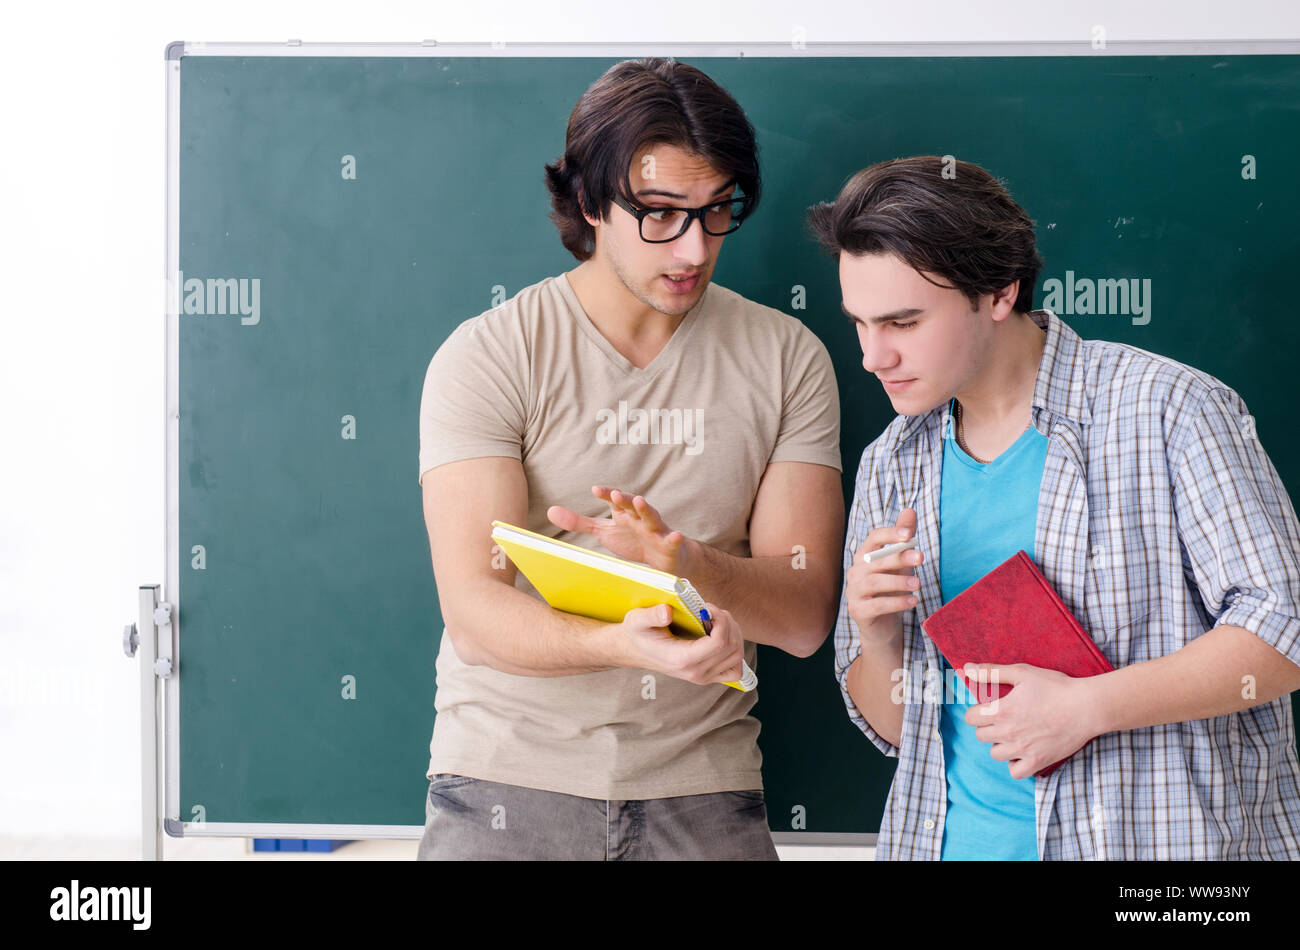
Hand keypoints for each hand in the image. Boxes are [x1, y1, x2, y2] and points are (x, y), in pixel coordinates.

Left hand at [548, 486, 691, 574]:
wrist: (664, 557)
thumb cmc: (633, 540)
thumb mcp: (604, 531)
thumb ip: (579, 522)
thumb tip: (550, 511)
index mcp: (624, 514)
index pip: (615, 501)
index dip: (607, 495)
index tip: (596, 489)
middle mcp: (640, 518)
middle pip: (633, 506)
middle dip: (626, 499)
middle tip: (617, 494)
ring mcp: (656, 530)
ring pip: (652, 518)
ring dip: (647, 510)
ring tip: (642, 502)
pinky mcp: (669, 545)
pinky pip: (673, 541)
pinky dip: (675, 539)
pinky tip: (676, 536)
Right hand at [613, 603, 743, 686]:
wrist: (634, 651)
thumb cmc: (637, 633)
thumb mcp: (637, 619)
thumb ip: (651, 615)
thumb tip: (667, 612)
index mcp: (681, 659)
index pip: (719, 643)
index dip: (721, 621)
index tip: (707, 607)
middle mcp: (695, 673)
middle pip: (732, 648)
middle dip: (727, 623)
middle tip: (711, 610)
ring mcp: (703, 677)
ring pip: (737, 657)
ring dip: (734, 633)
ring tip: (717, 620)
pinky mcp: (708, 676)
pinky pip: (735, 669)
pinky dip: (735, 652)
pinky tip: (722, 636)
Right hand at [844, 507, 922, 647]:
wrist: (882, 625)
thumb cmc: (891, 589)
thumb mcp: (901, 563)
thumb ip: (904, 538)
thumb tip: (910, 510)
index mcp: (865, 556)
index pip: (874, 538)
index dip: (890, 534)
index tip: (909, 535)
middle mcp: (856, 571)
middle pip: (876, 560)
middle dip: (899, 557)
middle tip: (922, 558)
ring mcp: (854, 591)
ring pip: (875, 582)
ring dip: (898, 582)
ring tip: (919, 584)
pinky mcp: (858, 611)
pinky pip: (877, 605)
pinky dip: (896, 602)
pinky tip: (913, 601)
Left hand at [963, 663, 1104, 778]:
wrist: (1086, 707)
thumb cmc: (1056, 687)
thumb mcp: (1022, 672)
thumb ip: (992, 672)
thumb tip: (967, 668)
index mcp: (1002, 711)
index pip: (971, 718)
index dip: (977, 711)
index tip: (990, 707)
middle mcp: (1009, 733)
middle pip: (981, 736)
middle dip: (987, 726)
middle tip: (1004, 719)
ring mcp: (1023, 750)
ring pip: (995, 754)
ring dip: (1000, 744)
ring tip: (1014, 734)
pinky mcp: (1038, 761)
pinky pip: (1015, 772)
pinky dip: (1015, 764)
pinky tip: (1022, 751)